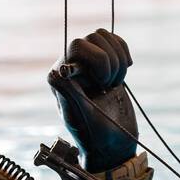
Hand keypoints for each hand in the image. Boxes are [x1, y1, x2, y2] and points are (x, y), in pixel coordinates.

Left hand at [47, 28, 138, 174]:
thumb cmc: (94, 135)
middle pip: (93, 37)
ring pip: (105, 36)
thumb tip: (56, 72)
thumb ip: (69, 94)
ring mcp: (88, 63)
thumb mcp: (81, 116)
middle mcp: (70, 65)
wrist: (112, 143)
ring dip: (119, 59)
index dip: (98, 60)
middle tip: (109, 86)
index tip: (102, 87)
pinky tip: (123, 74)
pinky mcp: (106, 63)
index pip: (77, 45)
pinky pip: (116, 42)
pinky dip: (124, 54)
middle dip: (109, 60)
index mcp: (59, 75)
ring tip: (115, 84)